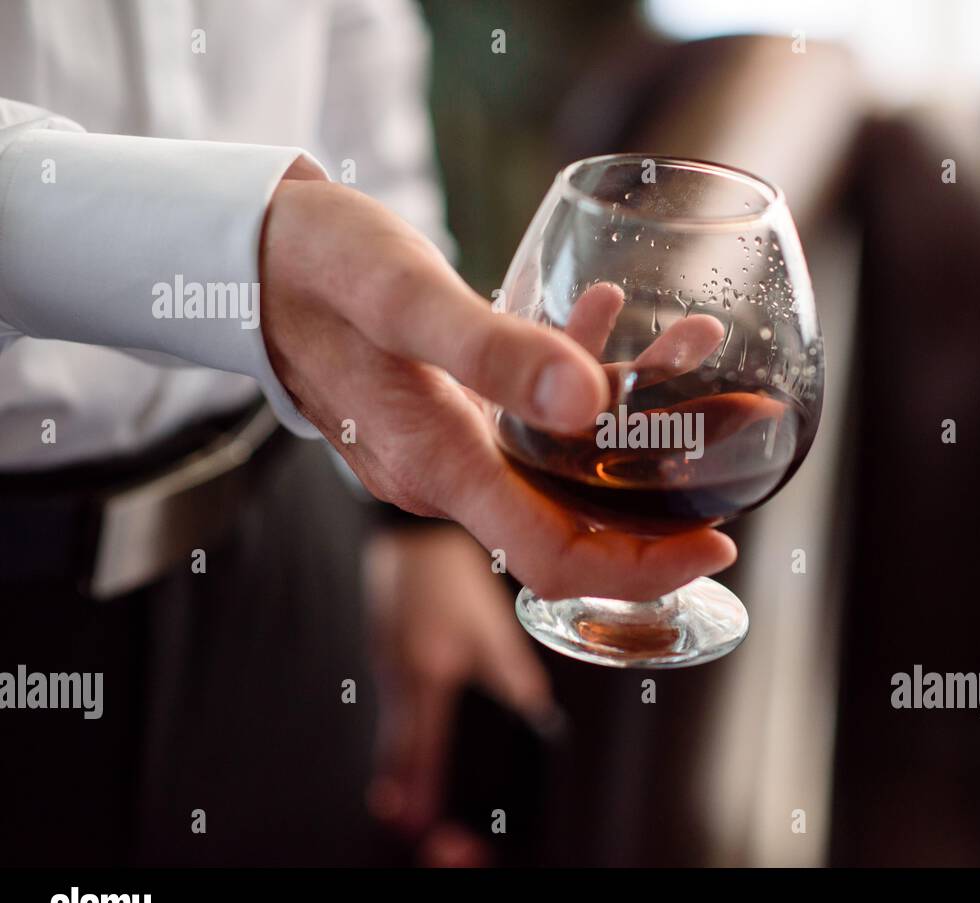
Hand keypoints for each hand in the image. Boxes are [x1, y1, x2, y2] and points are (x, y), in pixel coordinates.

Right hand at [259, 177, 735, 600]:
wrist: (245, 258)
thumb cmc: (316, 268)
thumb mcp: (406, 298)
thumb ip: (495, 352)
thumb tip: (592, 401)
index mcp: (439, 468)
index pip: (557, 560)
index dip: (643, 566)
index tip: (716, 545)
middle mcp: (444, 478)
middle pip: (571, 521)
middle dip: (659, 493)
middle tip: (734, 437)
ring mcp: (443, 452)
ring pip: (556, 463)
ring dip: (629, 417)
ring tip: (693, 351)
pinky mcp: (442, 417)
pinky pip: (526, 420)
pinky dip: (577, 378)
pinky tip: (607, 318)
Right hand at [365, 524, 551, 865]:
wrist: (412, 541)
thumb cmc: (455, 580)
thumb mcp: (491, 627)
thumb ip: (514, 674)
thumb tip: (539, 715)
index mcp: (430, 671)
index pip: (423, 744)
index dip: (422, 784)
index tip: (423, 820)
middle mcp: (400, 677)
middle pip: (401, 751)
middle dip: (407, 791)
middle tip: (411, 830)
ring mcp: (384, 669)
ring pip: (392, 735)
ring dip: (398, 773)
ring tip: (401, 812)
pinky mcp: (381, 660)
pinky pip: (390, 712)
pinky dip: (394, 743)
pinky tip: (396, 768)